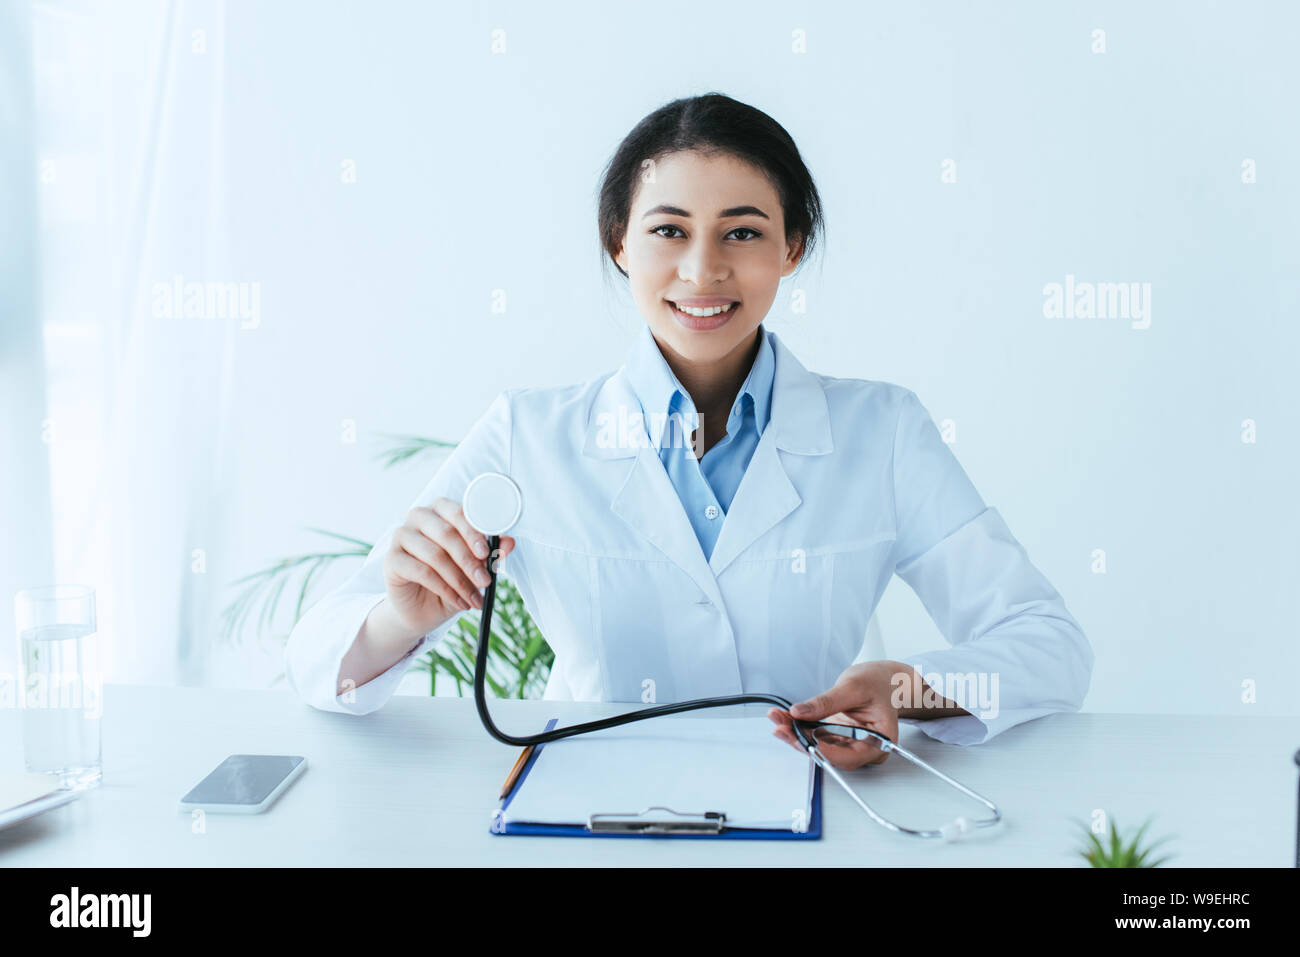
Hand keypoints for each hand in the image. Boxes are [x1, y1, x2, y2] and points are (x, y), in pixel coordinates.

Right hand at [382, 497, 515, 635]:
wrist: (424, 609)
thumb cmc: (451, 580)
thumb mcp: (475, 568)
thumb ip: (491, 553)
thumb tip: (509, 542)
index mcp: (442, 509)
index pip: (459, 512)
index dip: (474, 532)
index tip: (487, 552)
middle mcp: (419, 517)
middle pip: (446, 533)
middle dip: (469, 561)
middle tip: (486, 580)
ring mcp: (402, 536)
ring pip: (435, 555)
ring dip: (459, 580)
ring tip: (474, 597)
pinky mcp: (391, 559)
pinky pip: (422, 572)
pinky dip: (445, 589)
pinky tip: (458, 601)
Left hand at [767, 660, 905, 769]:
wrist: (884, 681)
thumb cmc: (878, 684)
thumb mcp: (853, 687)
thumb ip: (826, 702)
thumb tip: (799, 712)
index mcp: (880, 742)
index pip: (849, 756)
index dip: (823, 750)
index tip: (801, 736)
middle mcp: (864, 748)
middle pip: (830, 754)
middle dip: (802, 741)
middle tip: (781, 725)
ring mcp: (850, 744)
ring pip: (819, 747)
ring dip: (796, 735)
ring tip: (777, 718)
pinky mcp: (837, 737)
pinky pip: (816, 737)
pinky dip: (799, 728)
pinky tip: (784, 719)